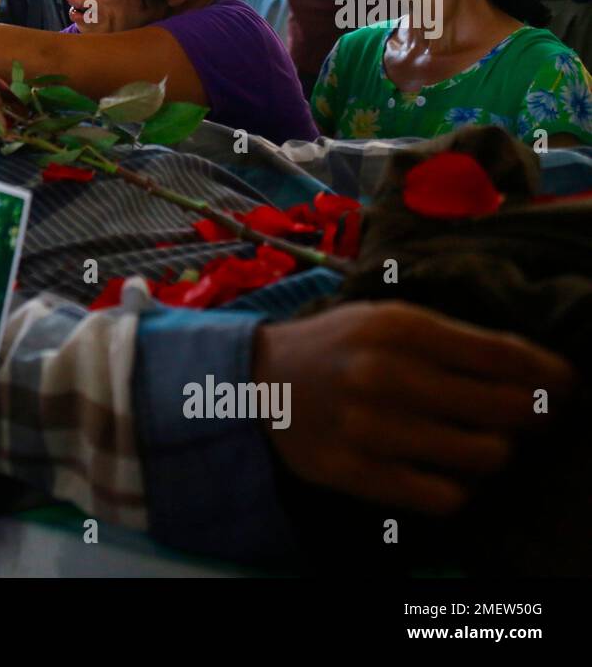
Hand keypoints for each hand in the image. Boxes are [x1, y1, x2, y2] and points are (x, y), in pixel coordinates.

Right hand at [253, 301, 573, 515]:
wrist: (257, 381)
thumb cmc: (338, 347)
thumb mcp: (388, 320)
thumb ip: (454, 339)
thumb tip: (536, 371)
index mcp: (398, 327)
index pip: (502, 355)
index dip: (548, 375)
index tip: (563, 385)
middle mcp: (384, 374)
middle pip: (503, 409)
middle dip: (528, 416)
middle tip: (521, 418)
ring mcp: (367, 427)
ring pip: (481, 456)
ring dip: (492, 453)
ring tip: (478, 444)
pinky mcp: (351, 471)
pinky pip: (440, 497)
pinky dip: (456, 489)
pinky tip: (444, 473)